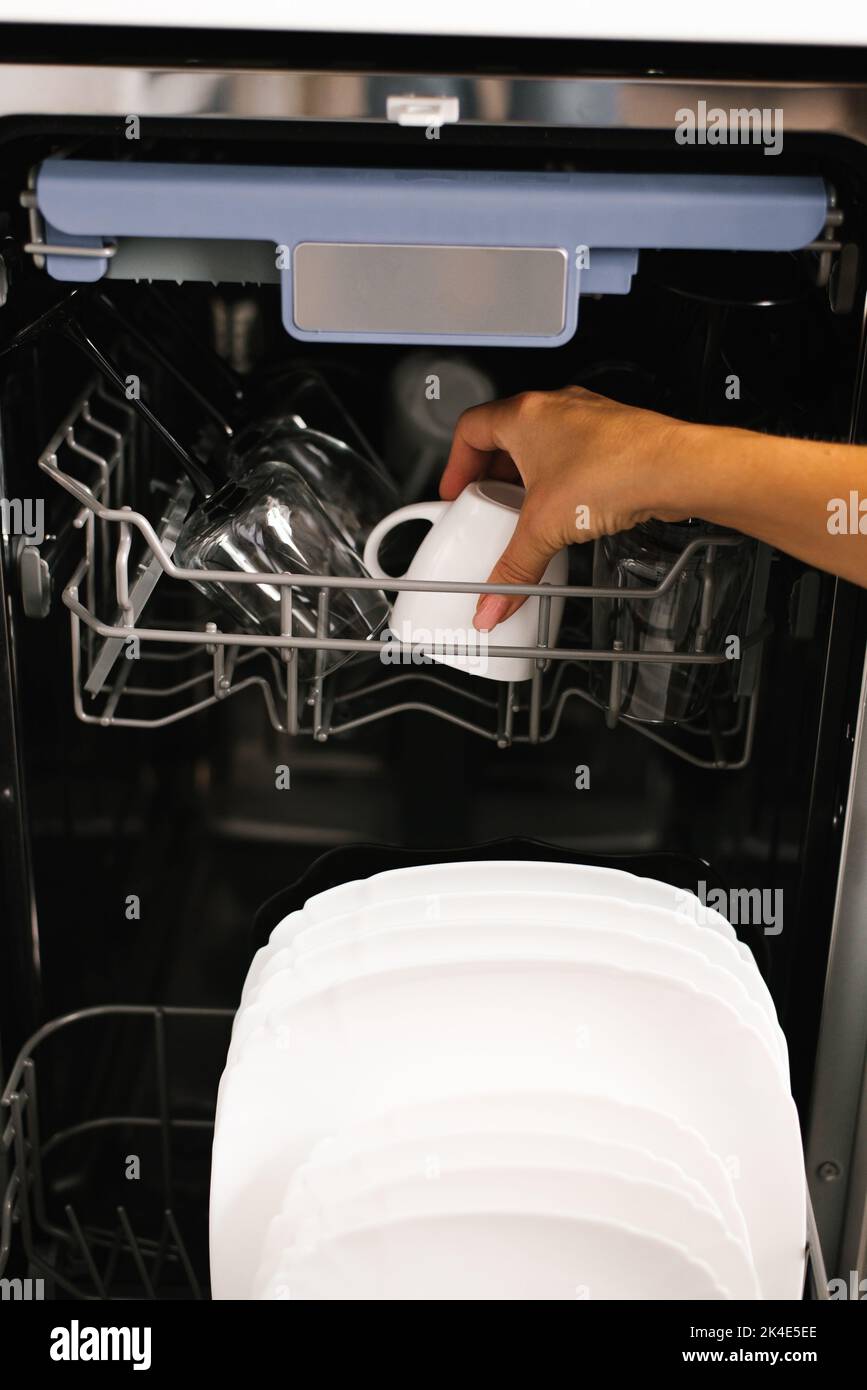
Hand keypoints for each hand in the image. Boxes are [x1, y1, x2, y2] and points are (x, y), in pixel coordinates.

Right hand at [440, 387, 693, 630]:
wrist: (675, 468)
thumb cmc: (616, 470)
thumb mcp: (545, 528)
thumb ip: (513, 569)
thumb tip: (493, 600)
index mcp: (523, 414)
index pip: (469, 429)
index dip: (455, 464)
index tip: (456, 491)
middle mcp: (554, 407)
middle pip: (504, 438)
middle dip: (492, 476)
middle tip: (488, 505)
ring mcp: (586, 418)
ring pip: (541, 445)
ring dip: (528, 477)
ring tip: (527, 512)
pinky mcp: (613, 435)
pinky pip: (572, 453)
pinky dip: (560, 479)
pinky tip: (568, 509)